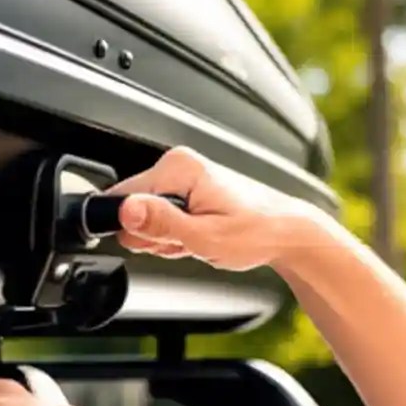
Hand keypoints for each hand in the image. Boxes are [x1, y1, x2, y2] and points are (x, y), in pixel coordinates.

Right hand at [108, 146, 326, 270]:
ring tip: (197, 238)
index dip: (138, 230)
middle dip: (155, 235)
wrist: (284, 231)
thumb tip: (125, 210)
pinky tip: (198, 234)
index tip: (166, 239)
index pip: (121, 198)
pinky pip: (162, 215)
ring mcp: (182, 175)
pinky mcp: (186, 186)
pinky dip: (177, 232)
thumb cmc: (256, 232)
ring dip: (168, 236)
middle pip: (133, 209)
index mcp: (178, 168)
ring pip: (146, 216)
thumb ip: (160, 223)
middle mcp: (177, 164)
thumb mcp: (204, 237)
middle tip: (188, 241)